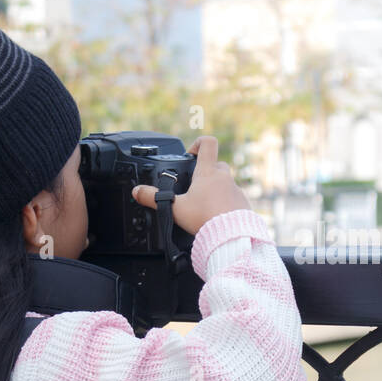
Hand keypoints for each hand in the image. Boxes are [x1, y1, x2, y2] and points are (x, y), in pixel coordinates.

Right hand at [130, 135, 249, 235]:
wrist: (231, 237)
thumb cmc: (205, 219)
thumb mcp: (175, 208)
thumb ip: (154, 198)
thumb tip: (137, 191)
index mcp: (208, 172)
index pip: (208, 143)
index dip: (198, 143)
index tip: (190, 155)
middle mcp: (224, 177)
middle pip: (216, 163)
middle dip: (205, 171)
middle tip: (194, 186)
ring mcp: (236, 189)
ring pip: (225, 182)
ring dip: (215, 189)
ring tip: (203, 205)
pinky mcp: (243, 203)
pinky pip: (233, 198)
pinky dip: (224, 203)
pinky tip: (215, 216)